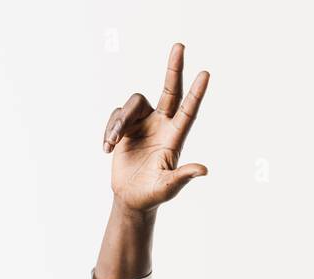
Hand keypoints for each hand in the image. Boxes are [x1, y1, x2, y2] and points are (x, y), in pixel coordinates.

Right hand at [103, 42, 208, 211]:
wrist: (131, 198)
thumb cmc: (154, 195)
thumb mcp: (169, 187)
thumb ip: (183, 176)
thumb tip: (204, 170)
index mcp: (175, 137)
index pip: (188, 110)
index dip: (197, 92)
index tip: (206, 73)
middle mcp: (161, 125)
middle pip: (170, 90)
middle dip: (174, 68)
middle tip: (180, 45)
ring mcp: (143, 123)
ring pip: (133, 103)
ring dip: (120, 121)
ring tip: (111, 142)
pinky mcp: (126, 127)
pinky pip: (116, 116)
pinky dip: (110, 130)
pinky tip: (107, 148)